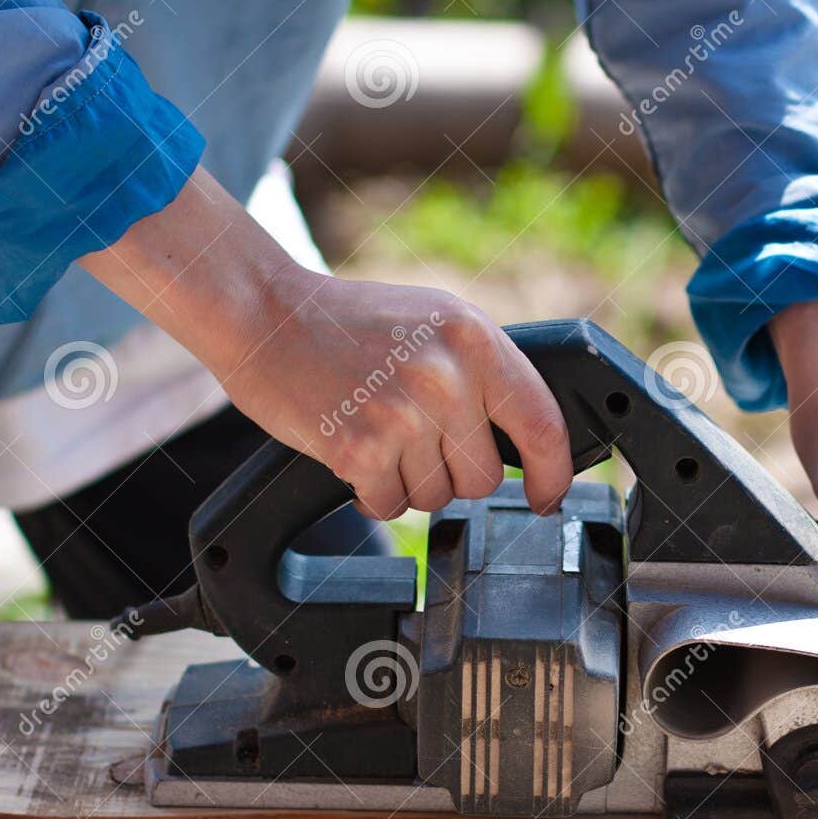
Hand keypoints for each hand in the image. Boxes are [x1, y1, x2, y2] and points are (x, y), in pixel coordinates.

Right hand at [80, 167, 572, 519]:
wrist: (264, 312)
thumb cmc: (347, 320)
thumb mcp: (434, 321)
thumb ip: (483, 371)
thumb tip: (528, 443)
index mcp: (473, 338)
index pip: (541, 424)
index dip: (553, 474)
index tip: (546, 496)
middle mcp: (445, 376)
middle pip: (482, 478)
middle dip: (453, 475)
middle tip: (415, 441)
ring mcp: (402, 414)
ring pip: (435, 497)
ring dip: (409, 482)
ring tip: (379, 435)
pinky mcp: (359, 449)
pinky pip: (390, 505)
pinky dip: (373, 493)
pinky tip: (354, 452)